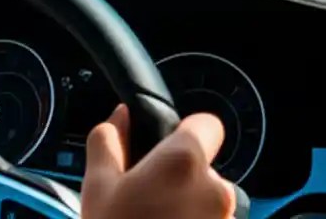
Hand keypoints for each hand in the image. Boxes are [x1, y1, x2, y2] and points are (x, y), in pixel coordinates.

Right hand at [81, 104, 235, 218]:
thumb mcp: (97, 187)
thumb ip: (107, 141)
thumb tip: (119, 117)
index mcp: (183, 163)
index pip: (207, 122)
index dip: (185, 130)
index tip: (164, 147)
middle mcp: (216, 189)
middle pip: (203, 164)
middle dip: (179, 175)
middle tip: (148, 195)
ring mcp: (228, 217)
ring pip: (208, 196)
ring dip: (188, 202)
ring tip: (155, 218)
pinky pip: (212, 218)